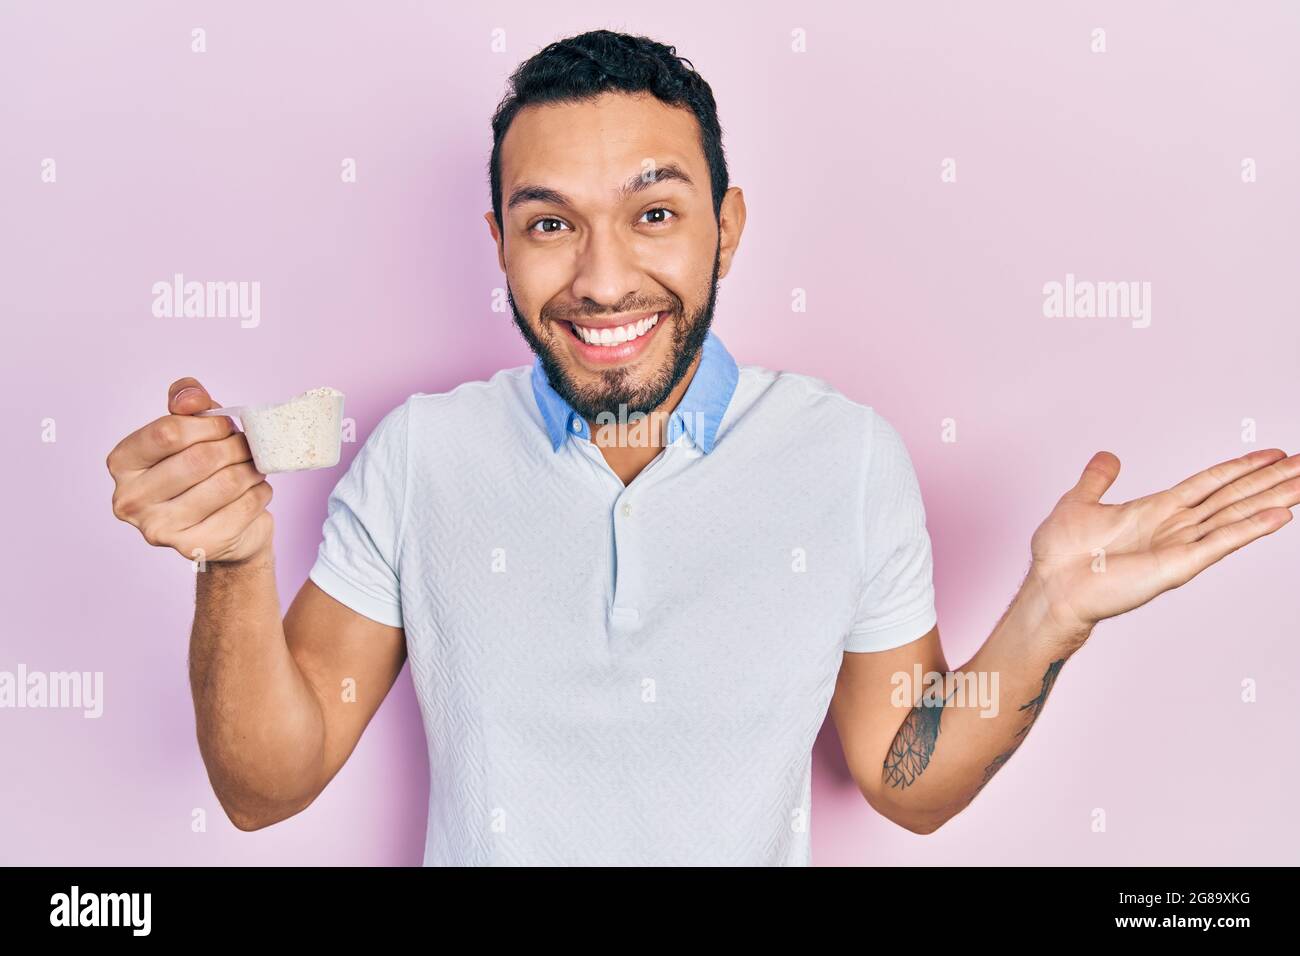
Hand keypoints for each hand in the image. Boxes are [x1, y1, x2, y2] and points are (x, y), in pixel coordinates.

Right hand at [107, 378, 273, 564]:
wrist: (224, 526)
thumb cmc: (203, 470)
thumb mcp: (192, 426)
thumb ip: (187, 400)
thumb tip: (192, 398)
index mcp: (123, 463)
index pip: (168, 431)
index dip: (209, 424)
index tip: (226, 426)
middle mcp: (131, 500)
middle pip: (200, 459)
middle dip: (235, 447)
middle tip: (247, 447)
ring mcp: (160, 529)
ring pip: (226, 483)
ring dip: (251, 470)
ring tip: (253, 468)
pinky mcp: (195, 548)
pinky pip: (244, 507)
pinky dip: (260, 493)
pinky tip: (255, 491)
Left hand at [1028, 449, 1298, 632]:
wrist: (1049, 587)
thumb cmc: (1059, 555)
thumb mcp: (1080, 502)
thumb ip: (1098, 479)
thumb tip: (1107, 457)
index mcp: (1156, 511)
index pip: (1211, 483)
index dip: (1242, 467)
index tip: (1274, 453)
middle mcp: (1175, 528)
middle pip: (1234, 497)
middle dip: (1272, 480)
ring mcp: (1179, 547)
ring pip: (1236, 516)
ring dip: (1273, 499)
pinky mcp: (1176, 566)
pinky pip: (1219, 543)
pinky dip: (1250, 530)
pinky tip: (1280, 516)